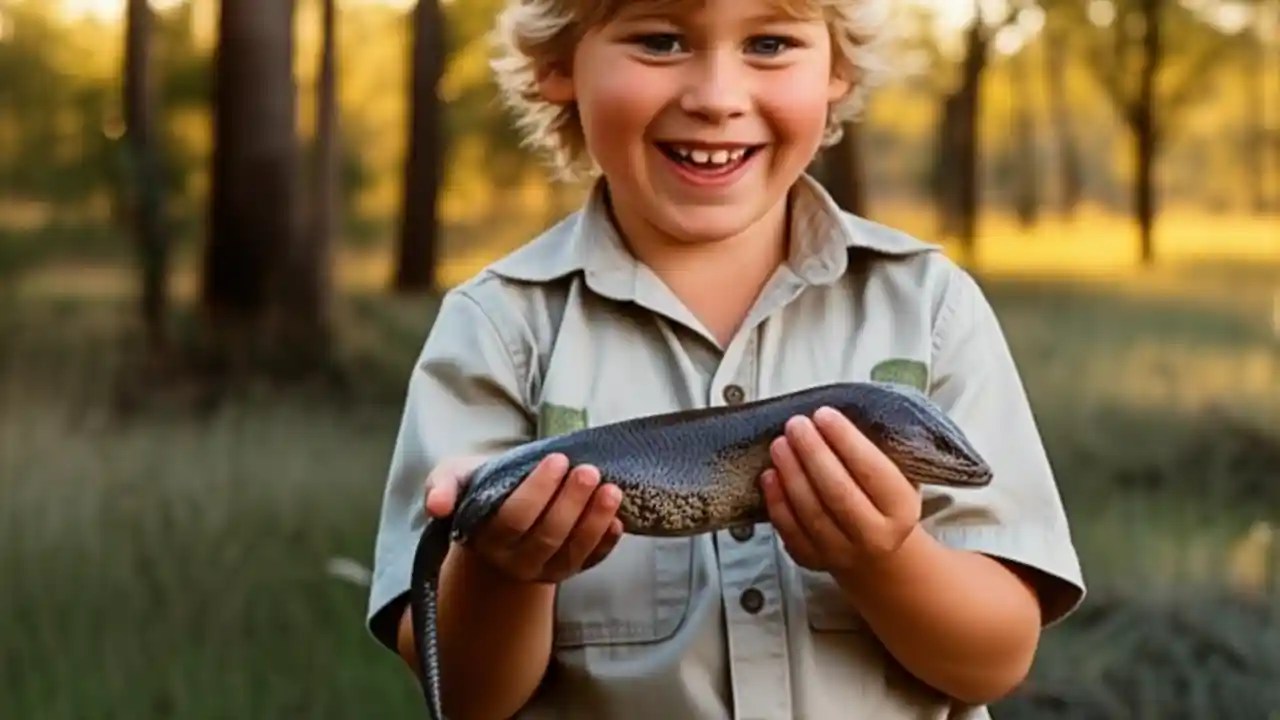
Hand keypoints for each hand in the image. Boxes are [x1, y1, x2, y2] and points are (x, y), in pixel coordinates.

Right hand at [423, 453, 624, 583]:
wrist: (497, 520)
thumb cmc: (479, 491)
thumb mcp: (454, 479)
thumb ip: (442, 486)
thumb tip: (435, 505)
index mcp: (487, 536)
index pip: (514, 517)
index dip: (538, 490)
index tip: (557, 459)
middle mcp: (514, 560)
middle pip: (547, 535)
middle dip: (571, 503)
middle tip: (589, 471)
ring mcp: (544, 569)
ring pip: (571, 553)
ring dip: (594, 522)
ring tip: (612, 490)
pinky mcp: (568, 569)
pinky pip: (590, 562)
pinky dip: (605, 543)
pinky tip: (618, 519)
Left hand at [760, 407, 921, 577]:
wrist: (878, 552)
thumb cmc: (881, 499)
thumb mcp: (897, 474)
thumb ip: (876, 449)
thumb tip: (833, 416)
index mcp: (902, 509)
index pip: (872, 471)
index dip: (846, 440)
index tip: (824, 414)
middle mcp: (876, 536)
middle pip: (838, 492)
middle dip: (812, 453)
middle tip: (796, 424)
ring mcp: (842, 553)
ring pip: (811, 512)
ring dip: (791, 474)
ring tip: (779, 444)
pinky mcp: (813, 561)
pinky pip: (790, 531)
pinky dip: (777, 502)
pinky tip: (770, 475)